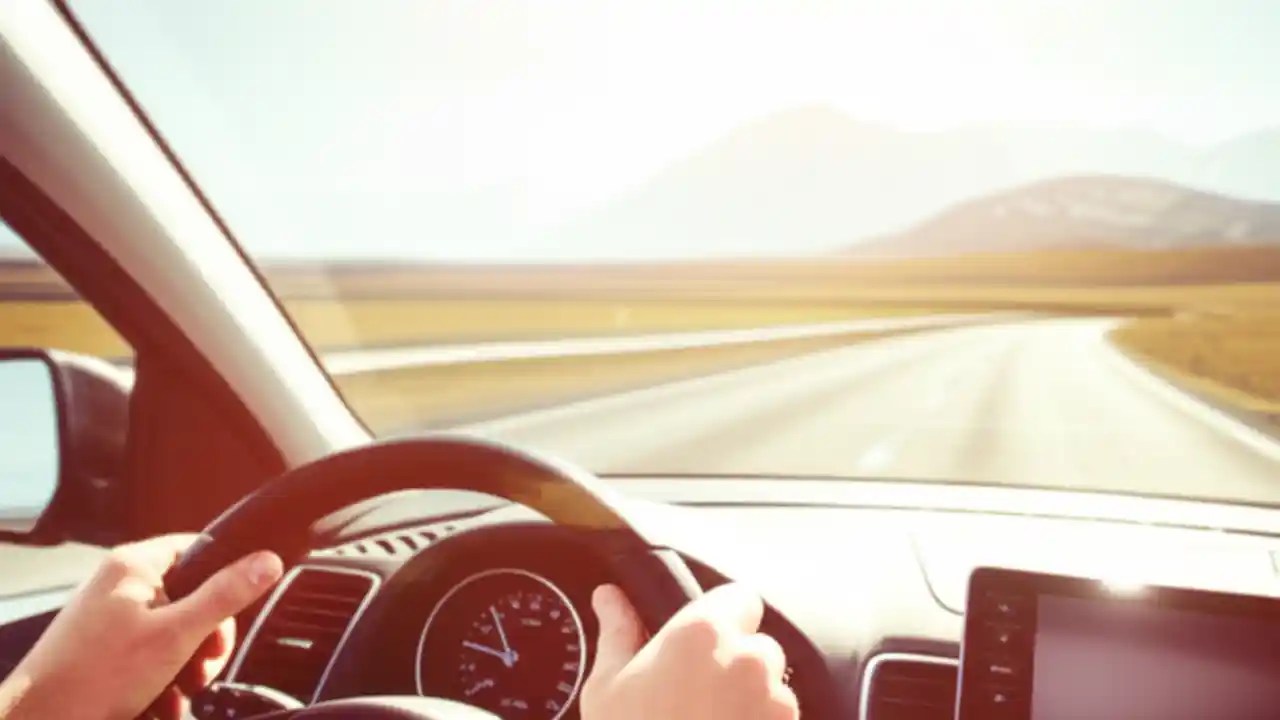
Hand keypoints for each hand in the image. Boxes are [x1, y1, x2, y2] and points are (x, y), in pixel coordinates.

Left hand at [0, 534, 282, 719]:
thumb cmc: (94, 677)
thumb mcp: (176, 634)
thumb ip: (225, 596)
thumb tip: (267, 561)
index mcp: (135, 565)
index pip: (200, 550)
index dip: (225, 582)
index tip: (232, 615)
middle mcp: (121, 586)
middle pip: (192, 598)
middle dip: (205, 640)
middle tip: (201, 665)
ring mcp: (110, 619)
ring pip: (174, 634)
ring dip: (185, 668)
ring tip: (176, 692)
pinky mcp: (103, 651)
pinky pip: (149, 656)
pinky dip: (161, 681)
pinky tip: (157, 703)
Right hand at [580, 583, 798, 719]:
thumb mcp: (608, 687)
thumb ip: (618, 630)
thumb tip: (609, 596)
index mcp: (702, 633)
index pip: (740, 598)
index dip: (724, 617)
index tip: (704, 642)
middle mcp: (749, 659)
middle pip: (759, 645)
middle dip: (738, 664)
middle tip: (698, 695)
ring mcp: (776, 703)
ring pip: (773, 688)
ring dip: (753, 701)